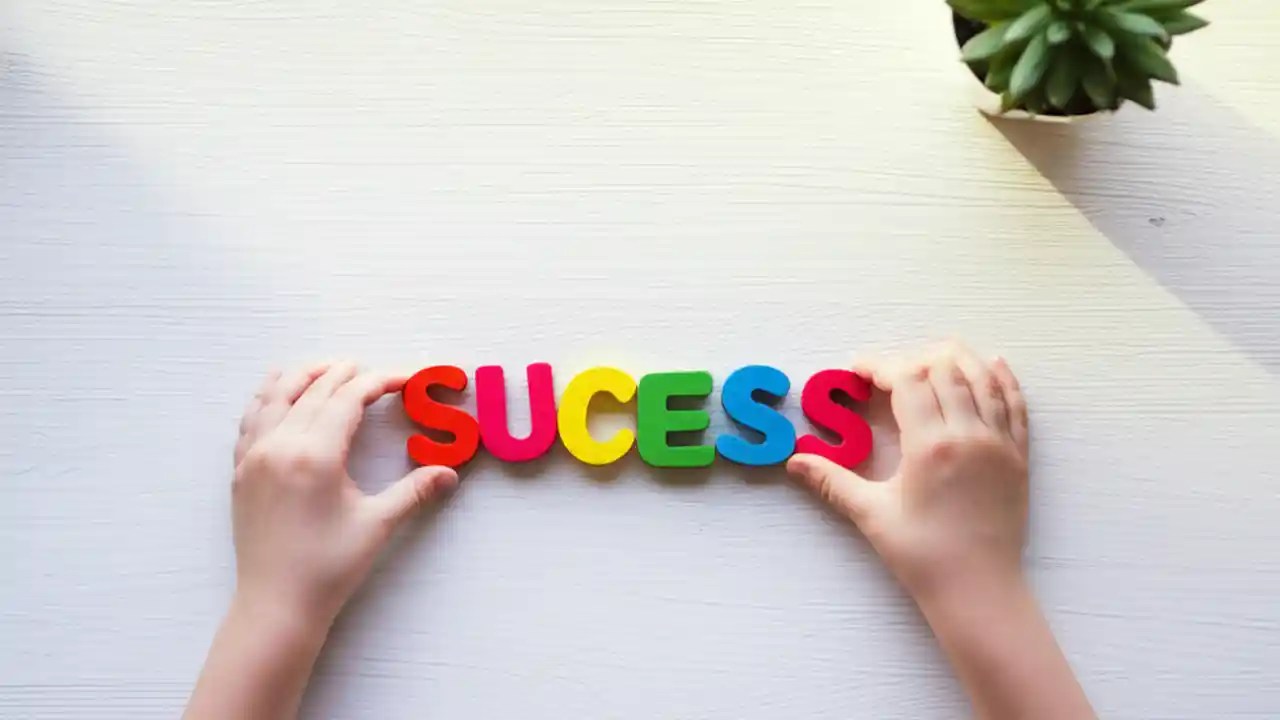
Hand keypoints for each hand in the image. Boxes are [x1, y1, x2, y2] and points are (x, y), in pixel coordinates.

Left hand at [232, 362, 457, 630]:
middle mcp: (279, 445)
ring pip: (275, 395)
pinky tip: (279, 394)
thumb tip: (450, 473)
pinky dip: (268, 397)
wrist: (276, 605)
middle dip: (346, 374)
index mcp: (315, 455)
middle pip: (313, 390)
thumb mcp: (377, 525)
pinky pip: (251, 418)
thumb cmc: (329, 567)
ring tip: (327, 368)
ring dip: (304, 375)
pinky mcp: (241, 471)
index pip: (348, 399)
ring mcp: (254, 456)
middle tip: (373, 371)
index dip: (379, 382)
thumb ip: (414, 492)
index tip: (405, 378)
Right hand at [787, 341, 1028, 600]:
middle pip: (945, 369)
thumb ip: (832, 481)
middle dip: (913, 359)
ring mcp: (999, 443)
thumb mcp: (871, 515)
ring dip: (956, 359)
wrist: (979, 590)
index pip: (907, 381)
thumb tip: (794, 462)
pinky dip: (1003, 380)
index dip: (880, 367)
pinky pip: (1016, 404)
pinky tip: (993, 365)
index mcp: (931, 445)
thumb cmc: (922, 556)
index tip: (858, 371)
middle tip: (888, 372)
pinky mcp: (1019, 457)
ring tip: (932, 354)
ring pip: (982, 379)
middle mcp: (969, 435)